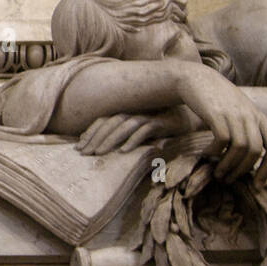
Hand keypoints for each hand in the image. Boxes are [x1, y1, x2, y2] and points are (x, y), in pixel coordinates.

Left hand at [75, 107, 200, 155]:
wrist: (189, 118)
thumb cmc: (161, 127)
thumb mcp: (139, 132)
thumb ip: (123, 137)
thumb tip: (102, 147)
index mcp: (126, 112)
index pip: (103, 121)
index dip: (90, 132)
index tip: (78, 146)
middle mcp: (134, 112)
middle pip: (110, 124)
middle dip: (95, 138)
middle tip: (84, 153)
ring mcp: (147, 116)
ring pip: (123, 127)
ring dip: (110, 140)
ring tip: (99, 153)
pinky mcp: (160, 123)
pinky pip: (144, 131)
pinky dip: (133, 140)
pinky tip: (124, 151)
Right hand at [178, 64, 266, 184]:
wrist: (197, 78)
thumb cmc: (217, 99)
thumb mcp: (240, 111)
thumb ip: (248, 128)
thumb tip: (250, 157)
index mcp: (259, 117)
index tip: (258, 184)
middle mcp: (250, 116)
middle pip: (256, 151)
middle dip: (243, 170)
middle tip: (229, 180)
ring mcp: (234, 114)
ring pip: (241, 148)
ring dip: (228, 165)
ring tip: (218, 173)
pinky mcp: (216, 113)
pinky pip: (222, 139)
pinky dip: (215, 151)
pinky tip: (207, 154)